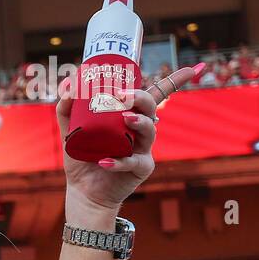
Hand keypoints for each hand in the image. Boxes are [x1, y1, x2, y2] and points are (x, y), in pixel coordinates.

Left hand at [56, 63, 203, 211]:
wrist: (84, 190)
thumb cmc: (82, 158)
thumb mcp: (70, 132)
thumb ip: (67, 110)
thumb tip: (69, 86)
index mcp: (130, 117)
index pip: (154, 96)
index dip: (175, 81)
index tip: (192, 69)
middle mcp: (140, 130)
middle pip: (151, 109)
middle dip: (141, 98)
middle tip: (122, 95)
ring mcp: (143, 149)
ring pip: (149, 131)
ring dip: (140, 122)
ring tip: (126, 118)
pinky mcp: (141, 168)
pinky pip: (134, 162)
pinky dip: (119, 161)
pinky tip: (105, 161)